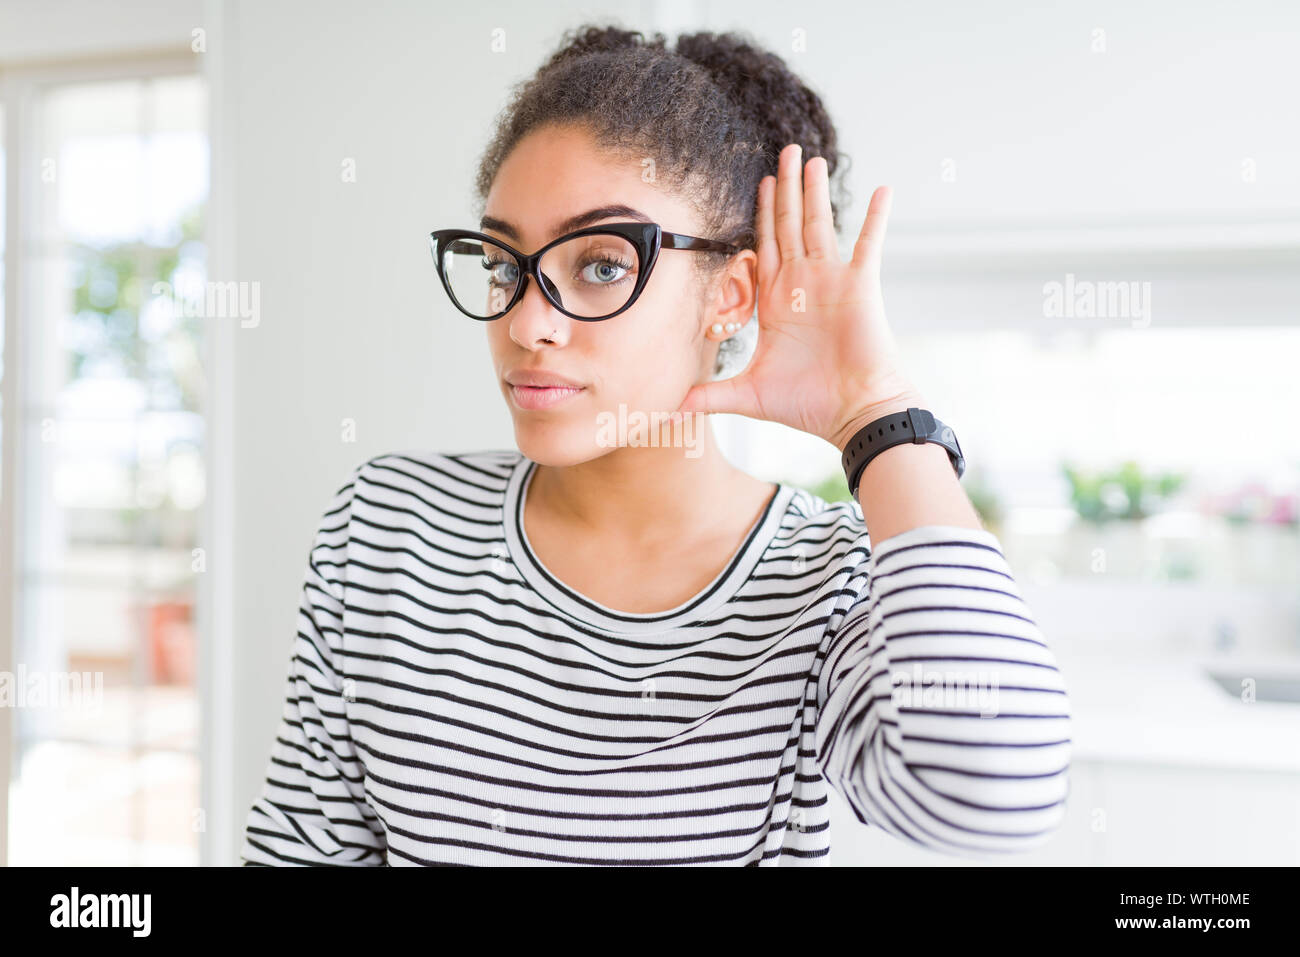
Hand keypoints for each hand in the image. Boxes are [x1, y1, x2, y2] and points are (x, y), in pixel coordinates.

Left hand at [676, 143, 922, 450]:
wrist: (851, 415)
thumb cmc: (807, 406)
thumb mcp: (747, 396)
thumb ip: (708, 395)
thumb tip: (667, 411)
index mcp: (778, 302)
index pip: (765, 247)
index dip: (761, 215)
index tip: (758, 184)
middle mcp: (804, 285)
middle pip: (789, 225)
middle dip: (785, 188)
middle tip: (784, 151)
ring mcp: (832, 282)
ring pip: (819, 224)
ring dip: (815, 191)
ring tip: (811, 158)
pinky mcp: (860, 287)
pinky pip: (869, 244)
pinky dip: (876, 218)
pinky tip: (884, 190)